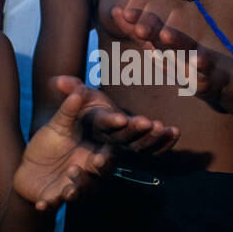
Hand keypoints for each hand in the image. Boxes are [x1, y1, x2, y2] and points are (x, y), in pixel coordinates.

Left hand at [15, 78, 117, 210]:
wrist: (30, 169)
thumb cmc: (51, 144)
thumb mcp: (58, 124)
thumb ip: (67, 109)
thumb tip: (75, 87)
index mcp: (94, 153)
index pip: (112, 149)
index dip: (117, 147)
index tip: (124, 140)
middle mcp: (88, 172)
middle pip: (102, 172)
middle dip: (102, 167)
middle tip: (99, 161)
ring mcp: (72, 186)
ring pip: (82, 190)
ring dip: (78, 185)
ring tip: (70, 175)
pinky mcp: (53, 198)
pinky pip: (53, 204)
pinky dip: (47, 205)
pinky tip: (40, 205)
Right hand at [50, 69, 179, 154]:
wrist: (98, 126)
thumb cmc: (87, 107)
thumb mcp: (79, 95)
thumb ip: (71, 89)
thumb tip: (57, 80)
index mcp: (96, 126)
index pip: (103, 125)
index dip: (111, 122)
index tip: (122, 118)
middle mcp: (110, 141)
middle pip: (123, 139)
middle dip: (136, 132)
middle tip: (149, 123)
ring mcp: (126, 148)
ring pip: (139, 148)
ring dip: (152, 139)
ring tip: (164, 128)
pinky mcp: (140, 150)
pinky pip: (153, 151)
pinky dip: (164, 143)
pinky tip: (175, 132)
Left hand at [110, 6, 232, 110]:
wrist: (229, 83)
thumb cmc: (194, 67)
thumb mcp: (168, 56)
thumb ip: (150, 41)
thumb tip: (126, 21)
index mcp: (172, 46)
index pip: (151, 30)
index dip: (136, 22)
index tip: (118, 11)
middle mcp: (186, 48)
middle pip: (166, 35)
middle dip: (151, 28)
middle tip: (136, 25)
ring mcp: (202, 60)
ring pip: (189, 50)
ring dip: (177, 41)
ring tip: (164, 35)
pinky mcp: (217, 75)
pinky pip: (209, 72)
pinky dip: (203, 67)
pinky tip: (196, 63)